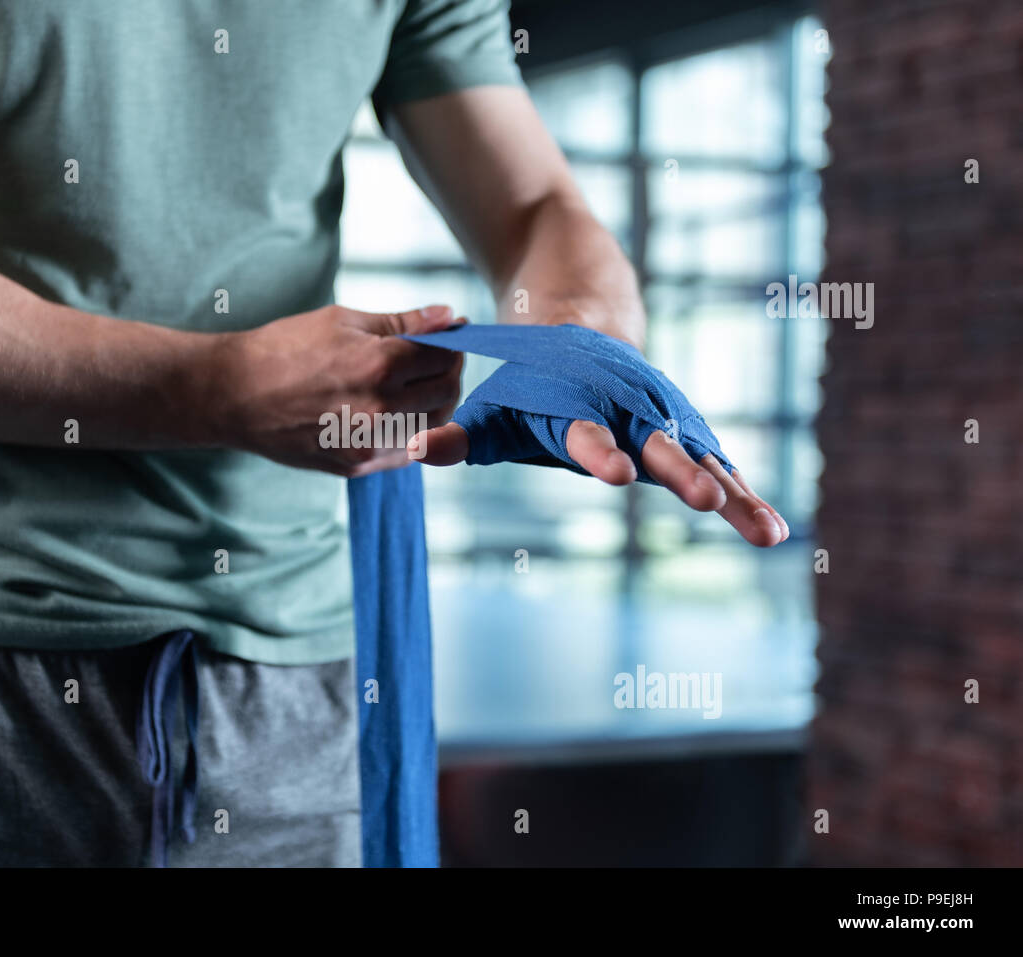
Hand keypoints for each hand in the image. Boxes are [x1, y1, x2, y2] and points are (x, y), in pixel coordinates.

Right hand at [214, 304, 464, 475]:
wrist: (234, 395)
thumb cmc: (283, 350)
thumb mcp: (342, 322)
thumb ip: (401, 322)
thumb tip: (448, 316)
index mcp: (378, 366)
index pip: (444, 356)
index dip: (454, 342)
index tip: (450, 335)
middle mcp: (379, 410)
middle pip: (446, 392)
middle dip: (450, 371)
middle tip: (437, 358)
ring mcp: (368, 443)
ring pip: (433, 427)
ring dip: (436, 403)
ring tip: (419, 384)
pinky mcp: (355, 464)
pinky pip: (405, 452)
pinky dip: (413, 430)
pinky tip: (398, 411)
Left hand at [403, 323, 789, 547]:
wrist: (584, 320)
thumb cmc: (530, 383)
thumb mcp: (494, 408)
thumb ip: (457, 437)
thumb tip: (412, 452)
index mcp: (576, 406)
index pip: (585, 432)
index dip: (598, 451)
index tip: (615, 474)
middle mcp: (627, 410)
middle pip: (656, 442)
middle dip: (679, 470)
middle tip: (705, 499)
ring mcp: (664, 420)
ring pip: (703, 456)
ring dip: (733, 491)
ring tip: (765, 531)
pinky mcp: (687, 432)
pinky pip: (721, 464)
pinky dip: (747, 494)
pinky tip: (774, 529)